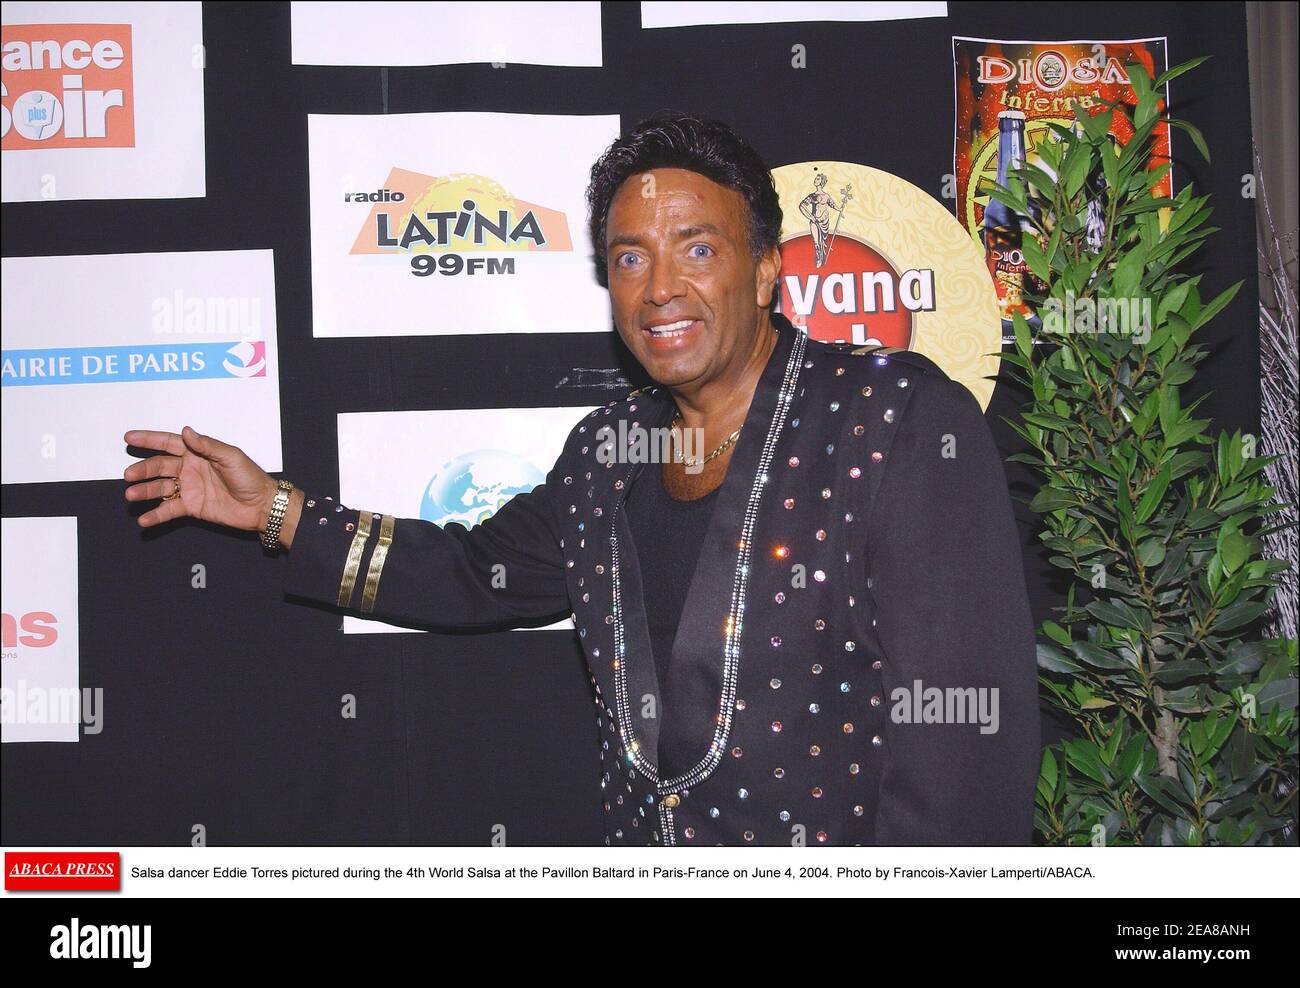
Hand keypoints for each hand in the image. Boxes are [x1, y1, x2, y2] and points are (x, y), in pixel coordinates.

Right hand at [122, 426, 276, 532]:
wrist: (261, 506)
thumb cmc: (250, 477)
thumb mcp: (231, 457)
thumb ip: (207, 445)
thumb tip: (186, 430)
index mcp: (199, 452)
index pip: (169, 443)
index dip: (149, 439)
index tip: (129, 437)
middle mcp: (190, 469)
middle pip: (160, 466)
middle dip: (143, 469)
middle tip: (128, 475)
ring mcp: (189, 488)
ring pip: (161, 487)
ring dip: (145, 491)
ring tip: (131, 495)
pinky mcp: (191, 507)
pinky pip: (169, 510)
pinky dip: (156, 515)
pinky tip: (144, 519)